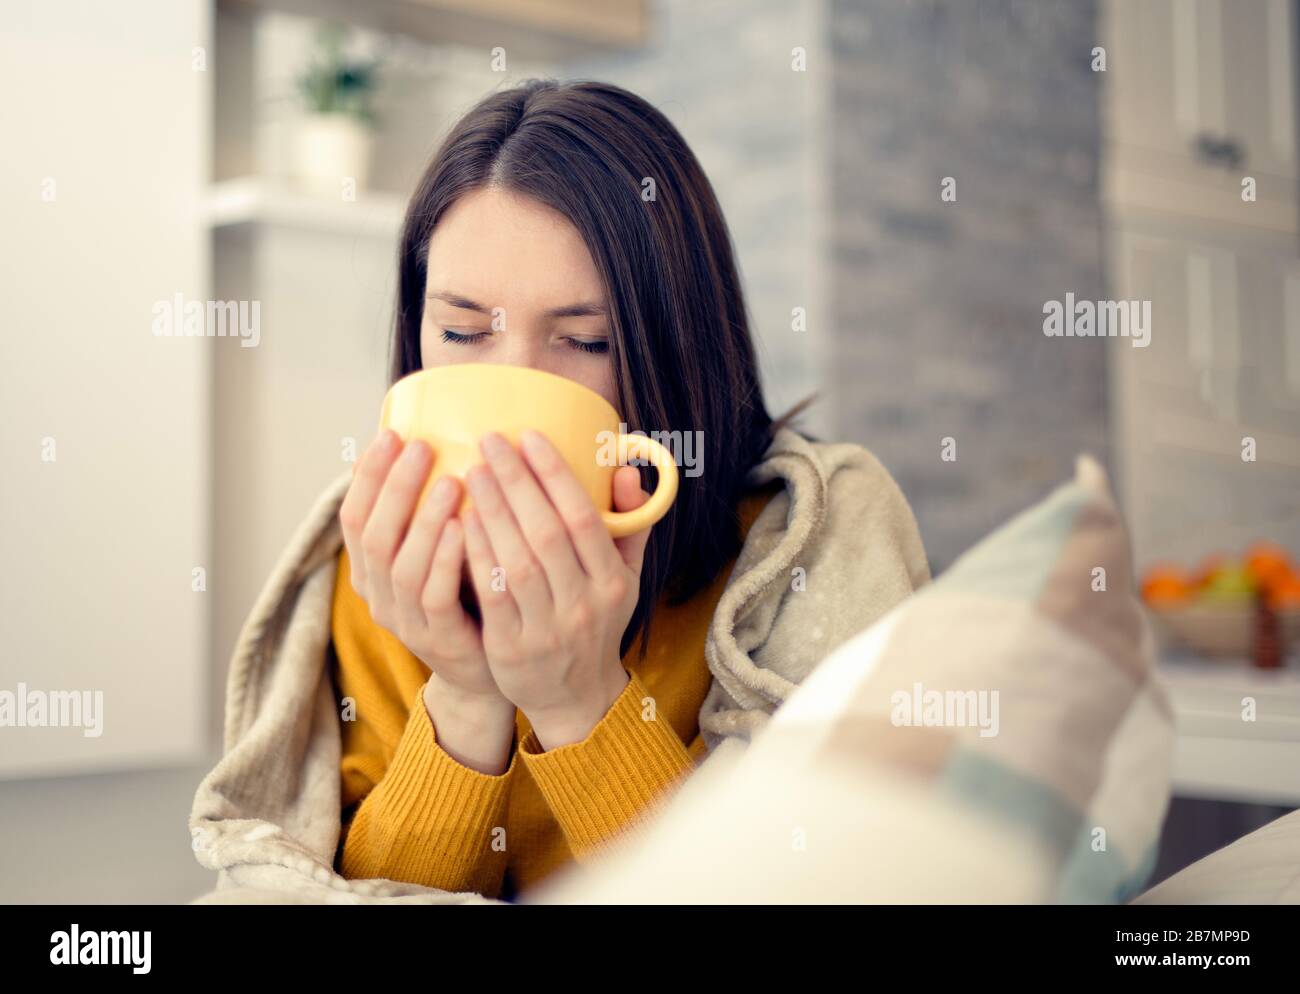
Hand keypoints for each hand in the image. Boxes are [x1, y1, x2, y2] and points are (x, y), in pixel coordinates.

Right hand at [338, 430, 514, 771]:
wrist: (486, 670)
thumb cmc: (468, 595)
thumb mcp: (441, 550)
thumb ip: (431, 510)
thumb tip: (437, 439)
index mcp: (371, 570)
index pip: (353, 516)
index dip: (368, 475)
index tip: (390, 434)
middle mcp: (379, 595)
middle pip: (373, 534)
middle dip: (394, 486)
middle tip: (420, 446)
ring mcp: (405, 620)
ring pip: (401, 565)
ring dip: (423, 519)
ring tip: (449, 480)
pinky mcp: (437, 639)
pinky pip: (435, 596)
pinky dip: (446, 559)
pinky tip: (464, 527)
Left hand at [461, 429, 650, 749]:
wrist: (575, 696)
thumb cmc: (596, 619)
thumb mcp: (625, 576)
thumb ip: (628, 522)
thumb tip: (625, 467)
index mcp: (613, 581)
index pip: (584, 518)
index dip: (556, 475)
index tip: (530, 437)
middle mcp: (584, 605)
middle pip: (547, 535)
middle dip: (516, 483)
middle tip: (490, 443)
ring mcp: (547, 629)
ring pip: (517, 562)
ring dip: (491, 513)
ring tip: (471, 473)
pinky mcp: (510, 647)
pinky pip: (491, 594)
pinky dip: (475, 556)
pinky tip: (459, 523)